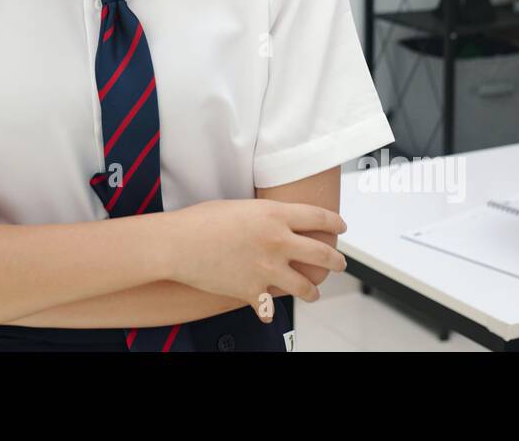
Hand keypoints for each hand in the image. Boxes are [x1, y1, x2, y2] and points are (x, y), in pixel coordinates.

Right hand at [166, 199, 345, 321]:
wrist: (176, 244)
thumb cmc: (200, 220)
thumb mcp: (239, 206)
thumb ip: (264, 216)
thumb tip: (273, 224)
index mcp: (274, 215)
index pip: (319, 218)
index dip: (335, 223)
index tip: (341, 227)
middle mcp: (278, 242)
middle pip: (323, 254)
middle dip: (336, 261)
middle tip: (340, 263)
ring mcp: (268, 269)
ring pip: (306, 287)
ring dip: (312, 291)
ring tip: (313, 292)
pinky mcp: (253, 291)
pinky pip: (270, 308)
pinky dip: (269, 311)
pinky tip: (267, 311)